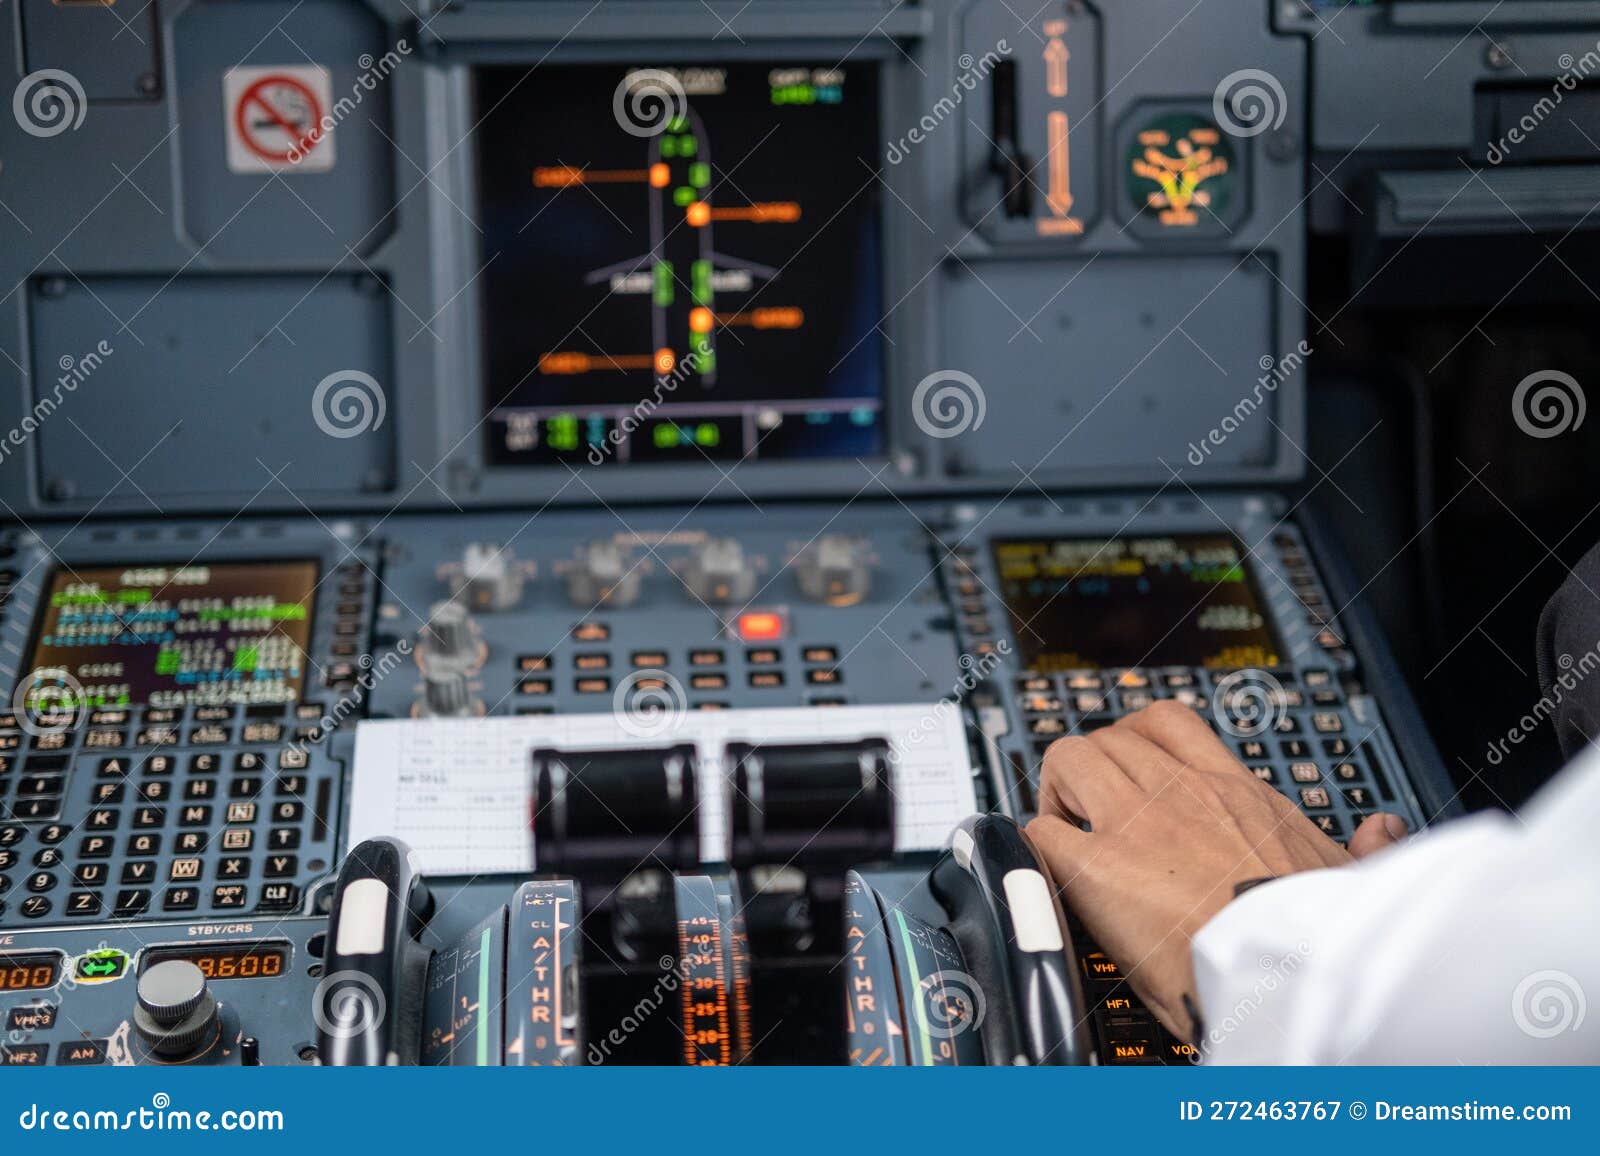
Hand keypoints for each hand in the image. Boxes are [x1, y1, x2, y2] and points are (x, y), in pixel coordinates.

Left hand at [1026, 700, 1406, 1039]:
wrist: (1296, 973)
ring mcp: (1136, 825)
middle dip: (1089, 762)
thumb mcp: (1350, 878)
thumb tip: (1382, 832)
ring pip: (1069, 759)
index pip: (1171, 726)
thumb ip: (1361, 849)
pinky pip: (1042, 831)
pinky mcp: (1099, 869)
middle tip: (1085, 801)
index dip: (1137, 740)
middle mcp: (1182, 794)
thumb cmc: (1320, 934)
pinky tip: (1049, 868)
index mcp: (1237, 794)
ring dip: (1057, 789)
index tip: (1130, 767)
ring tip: (1063, 825)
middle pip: (1111, 736)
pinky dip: (1037, 844)